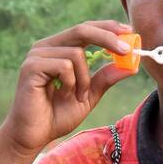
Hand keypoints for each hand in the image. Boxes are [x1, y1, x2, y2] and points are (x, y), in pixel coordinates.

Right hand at [0, 19, 134, 160]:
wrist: (33, 136)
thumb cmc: (57, 116)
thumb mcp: (89, 95)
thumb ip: (105, 79)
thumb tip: (132, 65)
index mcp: (58, 49)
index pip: (85, 29)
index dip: (107, 27)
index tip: (128, 30)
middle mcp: (46, 47)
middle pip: (81, 30)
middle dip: (107, 38)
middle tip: (126, 50)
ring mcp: (36, 55)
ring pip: (76, 53)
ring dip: (85, 79)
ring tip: (78, 96)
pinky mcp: (31, 67)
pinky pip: (64, 66)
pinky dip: (72, 83)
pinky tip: (64, 96)